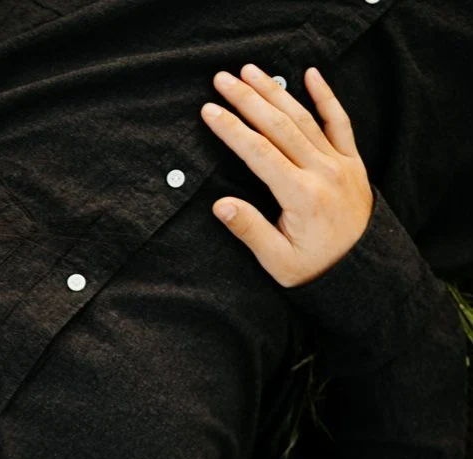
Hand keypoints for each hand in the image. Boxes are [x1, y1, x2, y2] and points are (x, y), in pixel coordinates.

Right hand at [201, 65, 371, 286]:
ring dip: (275, 92)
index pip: (259, 153)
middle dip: (248, 100)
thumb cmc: (315, 269)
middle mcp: (322, 172)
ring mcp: (340, 163)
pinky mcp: (351, 161)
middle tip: (222, 80)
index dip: (231, 129)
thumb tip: (220, 205)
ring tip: (250, 72)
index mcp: (300, 195)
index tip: (210, 111)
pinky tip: (310, 74)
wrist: (363, 271)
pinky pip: (340, 122)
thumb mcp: (277, 261)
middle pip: (279, 126)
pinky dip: (326, 96)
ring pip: (304, 118)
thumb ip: (250, 230)